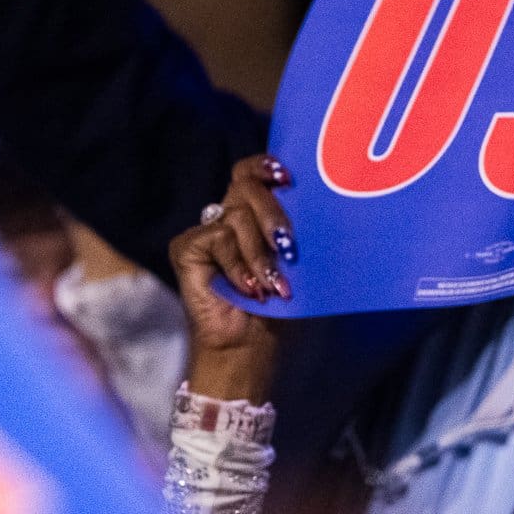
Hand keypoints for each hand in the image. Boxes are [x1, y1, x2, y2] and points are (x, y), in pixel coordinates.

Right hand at [168, 155, 296, 402]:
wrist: (250, 347)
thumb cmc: (281, 308)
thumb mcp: (299, 267)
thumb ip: (301, 236)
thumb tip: (326, 208)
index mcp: (257, 215)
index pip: (254, 173)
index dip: (267, 166)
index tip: (287, 176)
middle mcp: (229, 217)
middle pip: (246, 185)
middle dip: (273, 213)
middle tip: (289, 246)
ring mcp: (208, 231)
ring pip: (238, 217)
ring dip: (261, 255)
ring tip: (274, 286)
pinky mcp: (187, 248)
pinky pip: (218, 239)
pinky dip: (238, 266)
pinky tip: (250, 289)